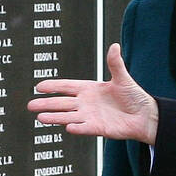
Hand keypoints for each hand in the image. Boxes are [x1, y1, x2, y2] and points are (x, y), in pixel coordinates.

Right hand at [28, 44, 158, 143]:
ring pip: (68, 117)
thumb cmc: (134, 97)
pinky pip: (85, 128)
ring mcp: (90, 117)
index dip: (53, 86)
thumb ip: (115, 64)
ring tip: (41, 118)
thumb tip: (115, 46)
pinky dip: (77, 128)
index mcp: (89, 89)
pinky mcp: (98, 128)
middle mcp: (86, 103)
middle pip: (62, 103)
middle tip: (31, 105)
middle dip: (46, 103)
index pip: (67, 87)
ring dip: (55, 117)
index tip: (39, 86)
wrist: (144, 116)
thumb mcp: (123, 78)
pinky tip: (67, 127)